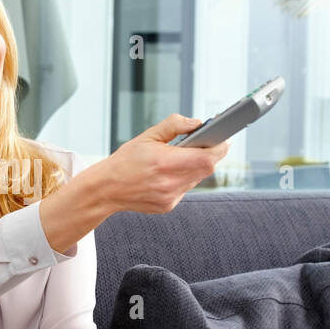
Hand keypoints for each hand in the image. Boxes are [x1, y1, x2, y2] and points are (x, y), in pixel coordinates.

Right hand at [101, 113, 228, 214]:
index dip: (220, 147)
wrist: (106, 189)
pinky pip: (186, 189)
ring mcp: (170, 197)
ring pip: (197, 178)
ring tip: (181, 158)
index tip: (223, 137)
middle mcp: (169, 182)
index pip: (208, 157)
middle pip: (207, 168)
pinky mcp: (168, 206)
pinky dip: (183, 178)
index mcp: (164, 162)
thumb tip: (197, 122)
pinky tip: (168, 174)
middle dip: (209, 154)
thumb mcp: (147, 136)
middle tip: (204, 143)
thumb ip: (174, 125)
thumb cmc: (125, 161)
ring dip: (195, 167)